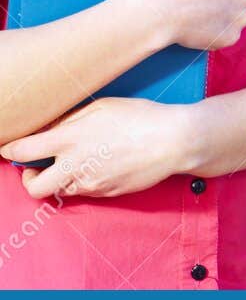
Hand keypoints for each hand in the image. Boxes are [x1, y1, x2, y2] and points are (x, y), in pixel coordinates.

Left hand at [0, 97, 195, 198]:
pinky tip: (102, 165)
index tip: (12, 148)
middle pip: (33, 187)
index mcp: (70, 140)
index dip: (12, 150)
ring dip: (61, 179)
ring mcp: (91, 183)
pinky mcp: (107, 193)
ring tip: (77, 163)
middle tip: (38, 167)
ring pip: (61, 191)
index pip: (24, 151)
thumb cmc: (141, 117)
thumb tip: (48, 130)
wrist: (174, 141)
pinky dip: (85, 181)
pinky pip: (86, 190)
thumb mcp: (102, 106)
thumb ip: (70, 119)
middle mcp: (76, 165)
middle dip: (29, 179)